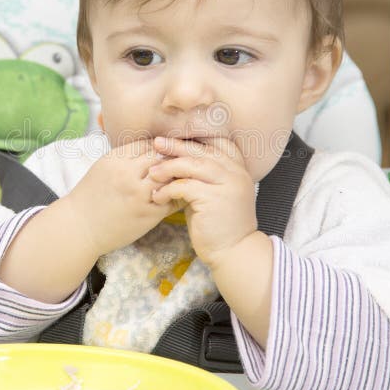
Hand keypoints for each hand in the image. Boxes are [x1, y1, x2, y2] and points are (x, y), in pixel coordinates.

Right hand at [65, 138, 177, 256]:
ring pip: (169, 176)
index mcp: (116, 159)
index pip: (148, 144)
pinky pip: (172, 199)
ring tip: (180, 178)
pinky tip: (178, 195)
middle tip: (179, 163)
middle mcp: (128, 174)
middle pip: (161, 157)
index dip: (158, 147)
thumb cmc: (91, 197)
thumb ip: (125, 156)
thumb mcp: (103, 167)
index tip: (163, 153)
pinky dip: (177, 195)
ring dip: (176, 177)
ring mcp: (139, 194)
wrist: (80, 227)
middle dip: (170, 159)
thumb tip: (150, 147)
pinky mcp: (147, 214)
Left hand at [148, 136, 258, 268]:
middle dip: (176, 146)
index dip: (195, 137)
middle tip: (156, 143)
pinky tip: (157, 196)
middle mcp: (235, 173)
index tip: (174, 137)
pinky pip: (184, 186)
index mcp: (237, 168)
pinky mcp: (213, 199)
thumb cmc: (219, 224)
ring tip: (152, 173)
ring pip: (192, 164)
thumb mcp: (214, 193)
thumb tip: (176, 158)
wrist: (234, 252)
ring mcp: (227, 185)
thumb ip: (202, 175)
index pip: (218, 141)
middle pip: (202, 150)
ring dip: (168, 167)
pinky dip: (167, 189)